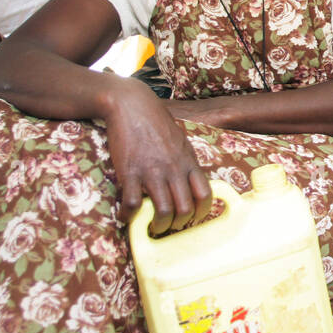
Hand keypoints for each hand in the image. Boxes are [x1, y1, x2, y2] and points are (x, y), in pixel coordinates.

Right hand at [105, 80, 212, 236]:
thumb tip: (190, 181)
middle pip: (185, 209)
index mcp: (189, 162)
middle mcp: (174, 169)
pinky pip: (132, 203)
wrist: (132, 105)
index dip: (201, 213)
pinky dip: (129, 216)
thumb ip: (186, 162)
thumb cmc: (156, 122)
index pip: (205, 195)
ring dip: (157, 226)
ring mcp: (152, 171)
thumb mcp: (180, 141)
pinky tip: (127, 216)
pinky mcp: (130, 171)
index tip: (192, 218)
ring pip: (163, 211)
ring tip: (151, 227)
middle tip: (169, 226)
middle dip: (177, 224)